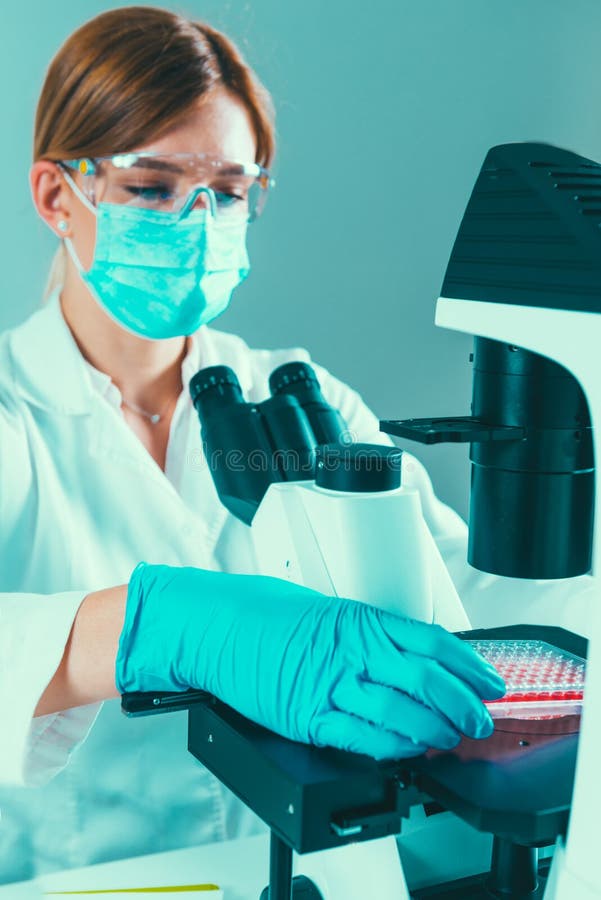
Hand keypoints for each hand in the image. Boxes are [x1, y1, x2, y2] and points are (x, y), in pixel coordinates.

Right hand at [116, 563, 504, 758]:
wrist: (211, 625)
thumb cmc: (261, 612)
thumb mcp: (326, 610)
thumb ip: (366, 635)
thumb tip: (408, 657)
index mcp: (358, 619)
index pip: (431, 642)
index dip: (468, 665)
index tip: (488, 680)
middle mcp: (350, 651)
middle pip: (426, 680)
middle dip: (462, 704)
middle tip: (480, 718)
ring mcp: (328, 684)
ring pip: (400, 713)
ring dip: (434, 730)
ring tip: (451, 738)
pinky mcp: (306, 716)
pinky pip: (360, 736)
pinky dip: (392, 746)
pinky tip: (411, 749)